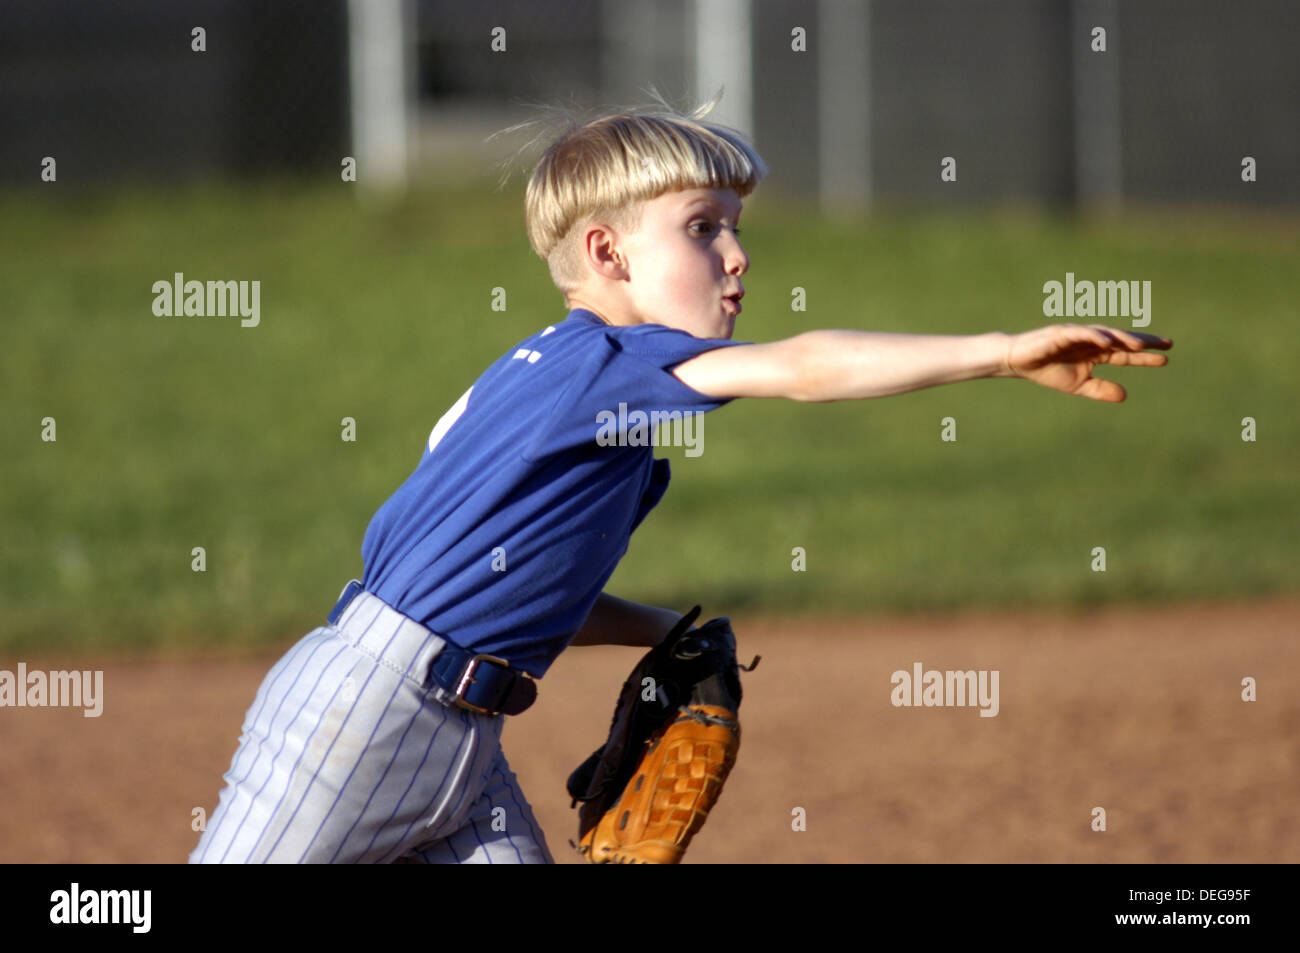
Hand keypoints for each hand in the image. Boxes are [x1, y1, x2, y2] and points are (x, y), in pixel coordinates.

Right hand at [1002, 323, 1171, 401]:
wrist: (1018, 361)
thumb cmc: (1047, 370)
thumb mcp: (1077, 385)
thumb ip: (1099, 389)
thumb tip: (1125, 396)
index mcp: (1096, 352)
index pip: (1124, 352)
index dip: (1144, 355)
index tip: (1166, 357)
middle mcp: (1091, 340)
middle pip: (1122, 339)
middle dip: (1143, 340)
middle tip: (1167, 344)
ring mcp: (1078, 334)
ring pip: (1106, 334)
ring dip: (1123, 338)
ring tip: (1140, 344)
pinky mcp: (1062, 333)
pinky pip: (1081, 333)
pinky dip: (1094, 336)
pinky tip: (1107, 341)